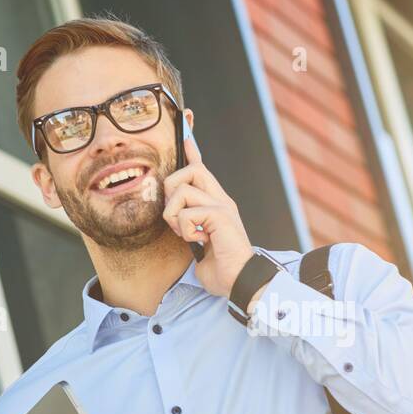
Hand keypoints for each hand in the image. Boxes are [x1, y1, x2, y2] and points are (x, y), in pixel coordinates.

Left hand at [162, 135, 254, 296]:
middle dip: (171, 189)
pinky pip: (187, 213)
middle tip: (176, 216)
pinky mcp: (221, 216)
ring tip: (188, 234)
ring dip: (174, 215)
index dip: (192, 150)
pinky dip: (186, 230)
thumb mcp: (200, 245)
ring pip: (182, 190)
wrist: (240, 282)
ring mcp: (222, 206)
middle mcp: (221, 200)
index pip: (202, 169)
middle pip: (190, 170)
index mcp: (217, 204)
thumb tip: (177, 223)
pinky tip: (199, 241)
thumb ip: (189, 229)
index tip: (186, 131)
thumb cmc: (223, 269)